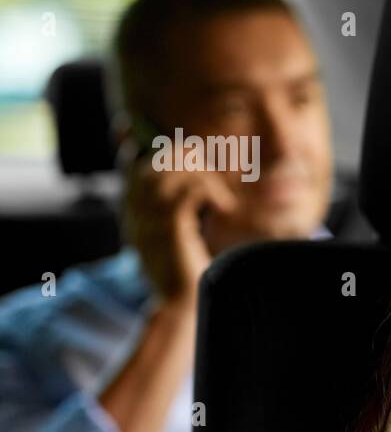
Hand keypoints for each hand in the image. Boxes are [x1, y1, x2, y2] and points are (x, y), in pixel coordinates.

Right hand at [121, 145, 238, 306]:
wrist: (182, 306)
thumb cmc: (186, 269)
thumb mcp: (176, 234)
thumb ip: (175, 208)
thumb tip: (192, 180)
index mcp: (133, 215)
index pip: (126, 170)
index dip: (127, 145)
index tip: (127, 125)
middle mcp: (135, 216)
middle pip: (147, 166)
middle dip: (177, 154)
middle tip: (203, 162)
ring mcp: (149, 224)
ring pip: (165, 174)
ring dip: (197, 172)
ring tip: (217, 191)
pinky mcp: (170, 233)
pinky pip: (185, 195)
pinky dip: (207, 191)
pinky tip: (223, 207)